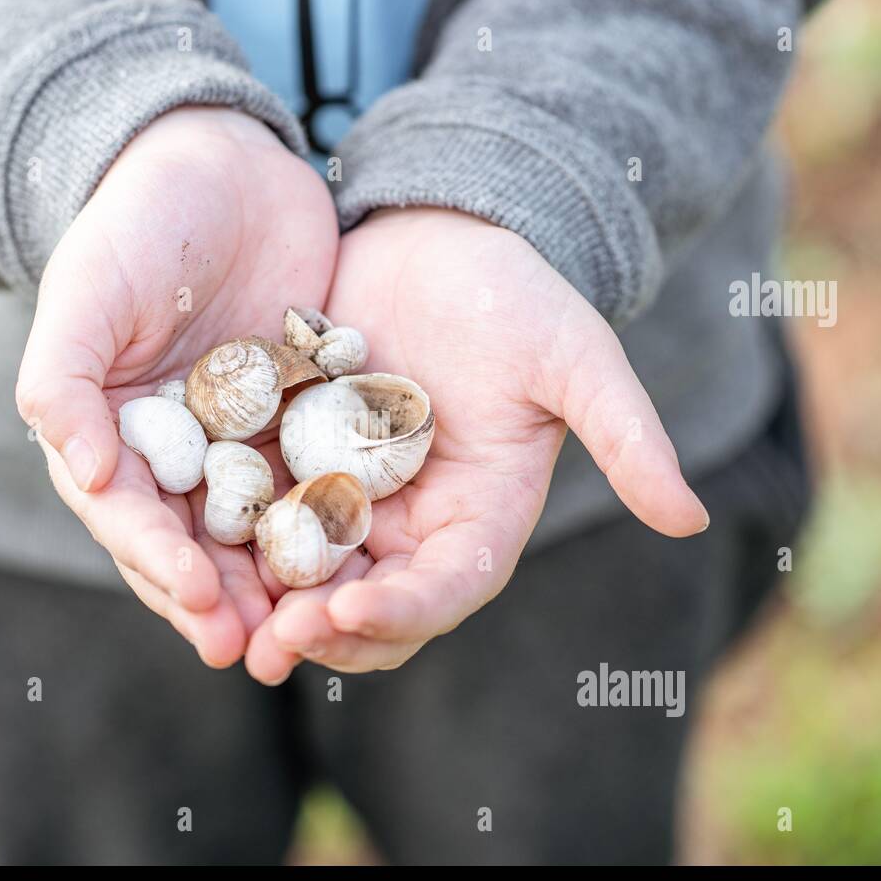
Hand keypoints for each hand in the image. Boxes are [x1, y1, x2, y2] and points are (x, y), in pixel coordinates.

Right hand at [15, 107, 337, 666]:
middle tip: (253, 648)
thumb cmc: (141, 220)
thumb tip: (86, 475)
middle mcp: (173, 449)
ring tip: (306, 626)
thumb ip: (65, 380)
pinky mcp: (295, 418)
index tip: (202, 595)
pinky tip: (356, 555)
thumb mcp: (89, 289)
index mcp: (110, 432)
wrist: (223, 162)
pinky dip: (326, 520)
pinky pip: (311, 479)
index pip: (129, 516)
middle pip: (191, 540)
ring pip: (254, 527)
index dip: (160, 561)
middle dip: (218, 596)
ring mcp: (237, 439)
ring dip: (274, 580)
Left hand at [243, 208, 708, 682]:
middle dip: (323, 632)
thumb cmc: (516, 294)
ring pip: (307, 577)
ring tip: (220, 614)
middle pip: (370, 606)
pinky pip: (258, 517)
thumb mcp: (573, 357)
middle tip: (271, 644)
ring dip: (267, 605)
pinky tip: (188, 542)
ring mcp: (352, 503)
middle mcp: (413, 528)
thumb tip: (692, 519)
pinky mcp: (296, 466)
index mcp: (481, 520)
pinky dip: (231, 540)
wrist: (437, 236)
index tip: (350, 612)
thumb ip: (625, 435)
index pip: (446, 590)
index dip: (403, 611)